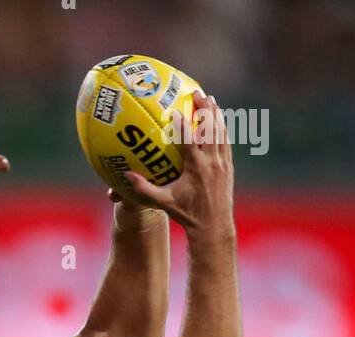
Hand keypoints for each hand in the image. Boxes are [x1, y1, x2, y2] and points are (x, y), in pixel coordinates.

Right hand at [121, 91, 234, 237]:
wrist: (213, 226)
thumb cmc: (186, 214)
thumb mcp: (163, 203)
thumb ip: (145, 190)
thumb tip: (127, 176)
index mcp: (195, 169)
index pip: (188, 141)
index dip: (182, 124)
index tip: (175, 111)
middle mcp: (211, 162)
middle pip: (210, 128)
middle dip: (204, 108)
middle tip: (196, 93)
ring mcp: (222, 162)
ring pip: (221, 131)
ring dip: (215, 113)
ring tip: (209, 98)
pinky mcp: (228, 165)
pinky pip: (225, 140)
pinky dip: (222, 126)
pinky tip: (218, 118)